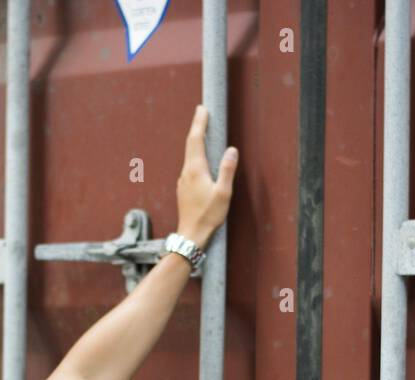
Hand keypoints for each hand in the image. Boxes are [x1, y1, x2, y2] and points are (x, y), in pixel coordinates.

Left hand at [175, 104, 238, 250]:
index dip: (199, 123)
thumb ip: (227, 170)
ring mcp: (183, 181)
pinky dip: (195, 156)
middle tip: (202, 113)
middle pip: (190, 144)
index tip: (202, 109)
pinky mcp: (184, 189)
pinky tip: (200, 159)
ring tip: (202, 131)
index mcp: (196, 170)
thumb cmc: (208, 216)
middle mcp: (186, 172)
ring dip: (195, 141)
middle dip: (196, 127)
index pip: (196, 140)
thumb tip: (231, 150)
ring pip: (189, 156)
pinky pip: (189, 166)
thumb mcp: (223, 193)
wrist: (191, 235)